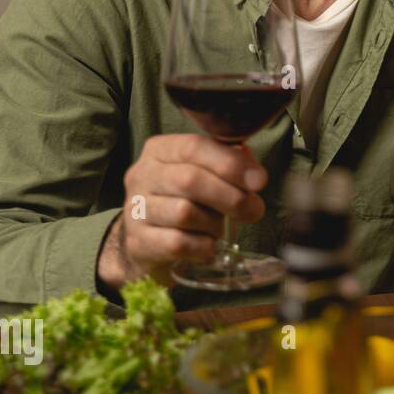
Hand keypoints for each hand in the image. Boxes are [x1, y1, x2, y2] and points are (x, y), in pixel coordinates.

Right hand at [97, 134, 267, 286]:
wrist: (149, 241)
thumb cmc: (186, 199)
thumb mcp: (206, 174)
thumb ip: (230, 165)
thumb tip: (254, 175)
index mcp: (160, 150)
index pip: (193, 146)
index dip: (230, 163)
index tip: (259, 181)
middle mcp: (141, 176)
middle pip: (189, 180)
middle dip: (230, 196)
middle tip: (253, 210)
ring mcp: (134, 210)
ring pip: (184, 213)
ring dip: (214, 223)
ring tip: (219, 228)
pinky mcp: (137, 242)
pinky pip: (178, 244)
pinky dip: (202, 247)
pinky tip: (208, 246)